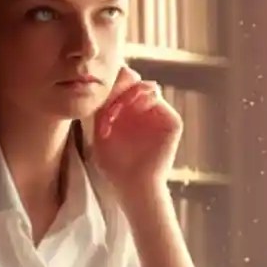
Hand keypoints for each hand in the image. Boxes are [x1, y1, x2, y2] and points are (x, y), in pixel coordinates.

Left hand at [92, 66, 182, 191]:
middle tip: (107, 93)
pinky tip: (127, 110)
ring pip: (146, 86)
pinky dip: (142, 100)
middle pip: (133, 80)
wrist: (134, 186)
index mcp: (128, 111)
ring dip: (128, 92)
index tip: (94, 93)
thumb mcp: (99, 134)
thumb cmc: (114, 165)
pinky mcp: (172, 122)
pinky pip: (158, 99)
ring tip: (114, 108)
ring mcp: (159, 114)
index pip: (121, 84)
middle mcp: (145, 110)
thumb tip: (98, 85)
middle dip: (119, 83)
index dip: (109, 84)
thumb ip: (100, 110)